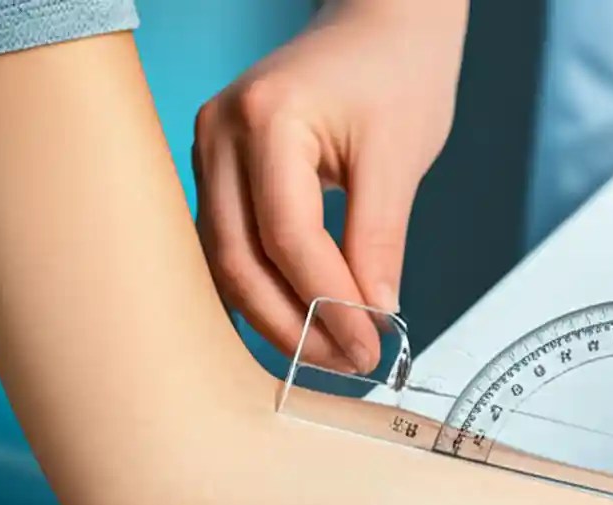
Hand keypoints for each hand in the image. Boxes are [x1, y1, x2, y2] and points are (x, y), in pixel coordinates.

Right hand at [193, 0, 466, 371]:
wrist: (383, 26)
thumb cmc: (397, 72)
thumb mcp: (400, 157)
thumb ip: (380, 240)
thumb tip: (371, 316)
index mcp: (267, 118)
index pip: (289, 237)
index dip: (329, 304)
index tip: (368, 347)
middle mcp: (221, 134)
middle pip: (239, 259)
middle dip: (294, 325)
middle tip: (347, 363)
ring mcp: (211, 150)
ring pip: (226, 260)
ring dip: (275, 316)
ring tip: (329, 353)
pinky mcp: (221, 169)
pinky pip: (231, 243)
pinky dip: (265, 287)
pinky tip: (303, 320)